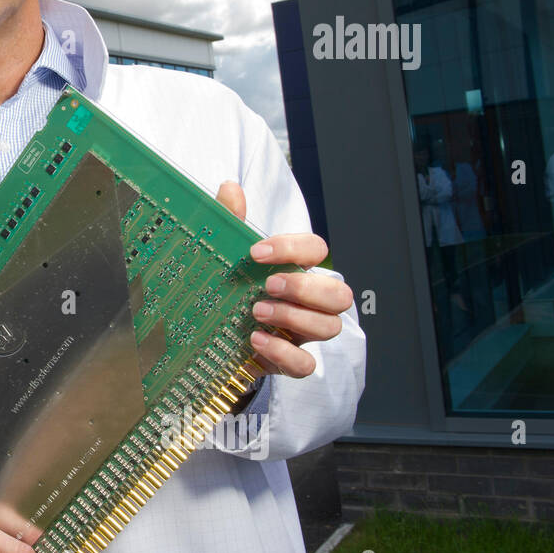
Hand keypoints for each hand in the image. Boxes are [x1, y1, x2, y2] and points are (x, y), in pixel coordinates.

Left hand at [215, 181, 354, 378]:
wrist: (213, 335)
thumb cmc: (232, 289)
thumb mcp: (227, 256)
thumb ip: (230, 222)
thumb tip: (230, 189)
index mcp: (297, 270)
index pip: (317, 250)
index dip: (294, 248)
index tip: (257, 252)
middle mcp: (309, 302)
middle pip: (339, 293)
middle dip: (305, 287)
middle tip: (267, 285)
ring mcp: (303, 332)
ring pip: (330, 326)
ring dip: (294, 317)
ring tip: (256, 312)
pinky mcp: (290, 360)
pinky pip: (306, 364)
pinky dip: (284, 353)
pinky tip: (256, 341)